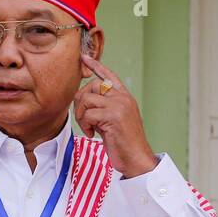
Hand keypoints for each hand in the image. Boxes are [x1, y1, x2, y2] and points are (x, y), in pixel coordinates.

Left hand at [73, 54, 157, 177]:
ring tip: (89, 128)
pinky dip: (85, 125)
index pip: (109, 76)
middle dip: (80, 102)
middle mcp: (123, 98)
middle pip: (91, 86)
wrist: (136, 158)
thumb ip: (105, 108)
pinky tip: (93, 134)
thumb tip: (86, 101)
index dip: (96, 66)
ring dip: (81, 116)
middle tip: (84, 120)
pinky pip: (88, 114)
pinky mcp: (113, 116)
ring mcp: (119, 106)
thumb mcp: (114, 121)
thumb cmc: (123, 143)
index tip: (84, 57)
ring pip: (87, 99)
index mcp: (125, 97)